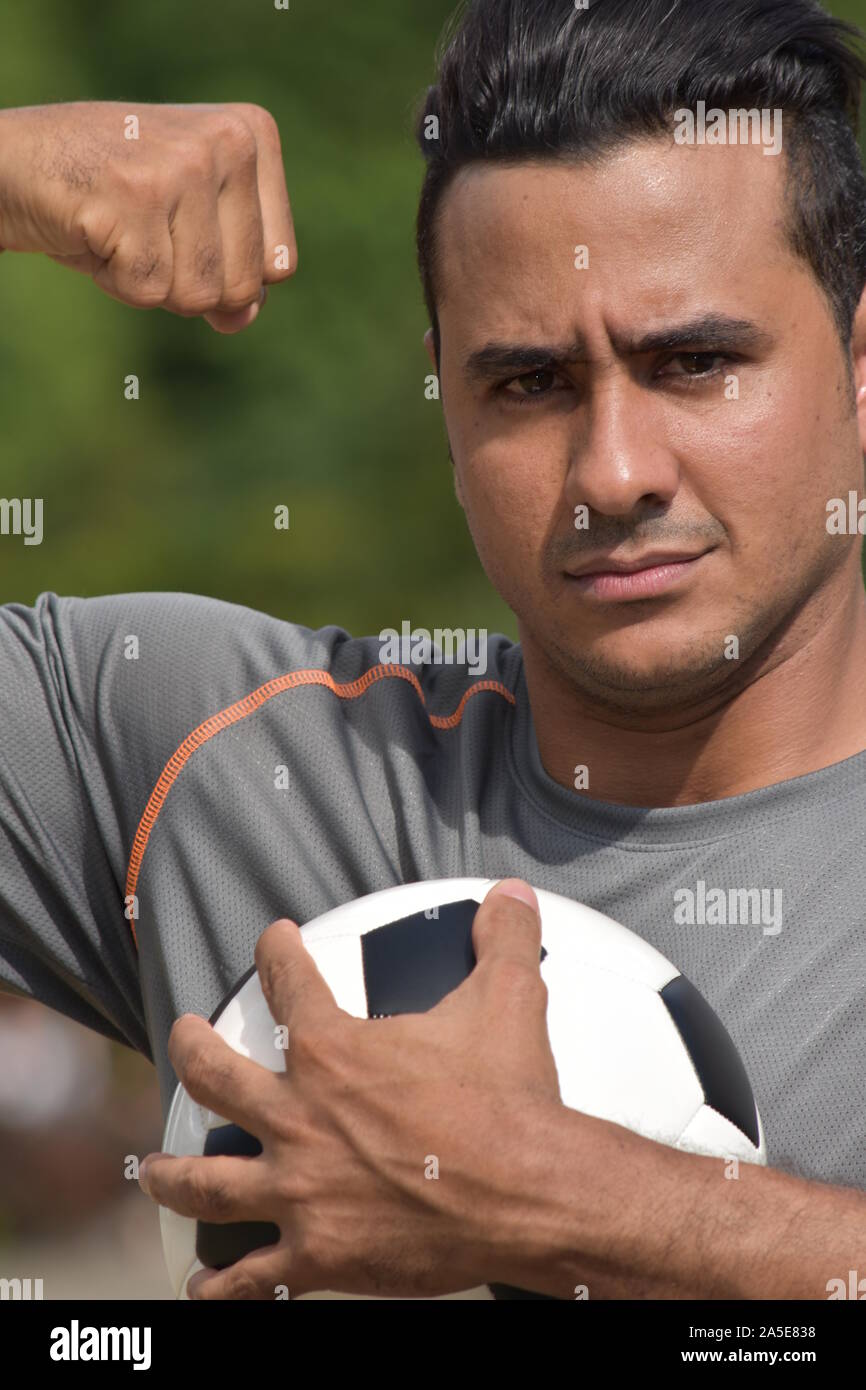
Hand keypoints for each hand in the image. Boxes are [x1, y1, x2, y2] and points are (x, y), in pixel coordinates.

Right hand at [0, 101, 295, 331]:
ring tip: (123, 229)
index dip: (227, 271)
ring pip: (198, 295)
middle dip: (188, 282)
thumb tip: (241, 318)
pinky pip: (149, 292)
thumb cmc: (115, 198)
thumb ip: (234, 272)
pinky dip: (118, 283)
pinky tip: (98, 232)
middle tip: (146, 230)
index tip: (183, 226)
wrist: (19, 163)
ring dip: (152, 283)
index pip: (279, 264)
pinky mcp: (136, 198)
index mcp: (252, 135)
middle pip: (243, 286)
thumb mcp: (191, 226)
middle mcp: (227, 141)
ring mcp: (182, 166)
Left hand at [139, 879, 562, 1298]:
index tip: (273, 941)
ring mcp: (301, 1189)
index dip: (278, 953)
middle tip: (185, 1036)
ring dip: (174, 1175)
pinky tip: (203, 1288)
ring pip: (208, 1183)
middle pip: (216, 1077)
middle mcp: (299, 1116)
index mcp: (333, 1052)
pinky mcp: (319, 1253)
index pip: (290, 983)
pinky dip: (224, 1286)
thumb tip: (513, 894)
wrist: (527, 1194)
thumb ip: (504, 941)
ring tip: (153, 1170)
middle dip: (192, 1051)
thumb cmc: (509, 1101)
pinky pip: (254, 1276)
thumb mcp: (510, 1001)